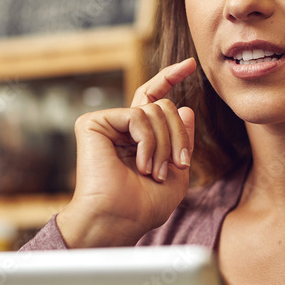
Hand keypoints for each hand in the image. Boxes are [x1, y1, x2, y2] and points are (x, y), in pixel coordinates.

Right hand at [56, 58, 196, 246]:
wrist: (118, 220)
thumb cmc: (143, 207)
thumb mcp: (177, 174)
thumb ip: (182, 141)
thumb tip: (186, 106)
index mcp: (137, 137)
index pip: (154, 98)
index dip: (171, 78)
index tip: (191, 65)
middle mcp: (120, 126)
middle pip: (164, 106)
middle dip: (179, 135)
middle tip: (179, 164)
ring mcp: (106, 123)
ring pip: (155, 110)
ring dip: (165, 145)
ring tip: (155, 172)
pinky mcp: (93, 123)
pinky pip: (137, 115)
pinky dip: (148, 142)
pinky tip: (142, 164)